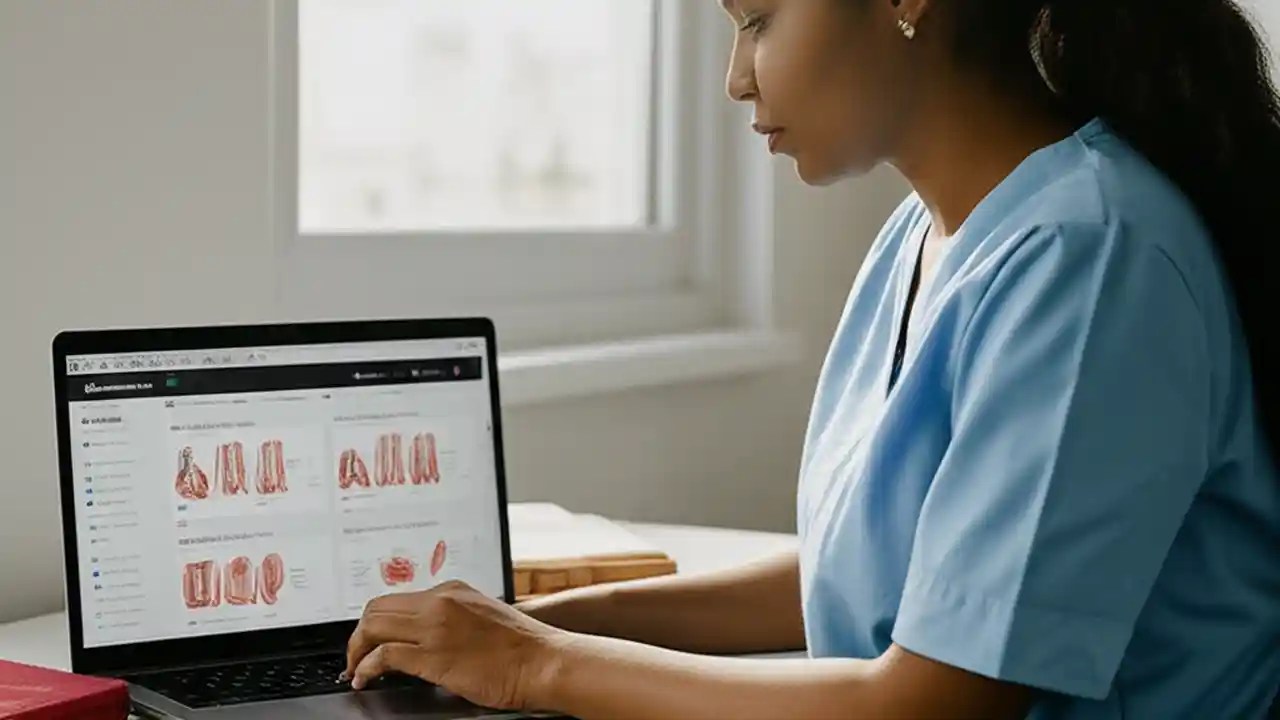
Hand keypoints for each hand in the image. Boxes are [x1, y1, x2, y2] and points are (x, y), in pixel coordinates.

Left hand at [344, 580, 566, 711]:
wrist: (544, 661)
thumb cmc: (523, 647)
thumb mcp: (483, 617)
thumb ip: (454, 618)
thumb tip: (429, 636)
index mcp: (452, 591)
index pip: (398, 598)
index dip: (378, 621)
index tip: (372, 639)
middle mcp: (439, 602)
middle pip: (377, 607)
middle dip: (360, 634)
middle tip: (357, 655)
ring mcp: (435, 628)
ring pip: (373, 626)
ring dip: (356, 650)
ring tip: (355, 669)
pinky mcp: (434, 656)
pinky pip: (383, 656)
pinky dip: (365, 667)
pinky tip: (365, 678)